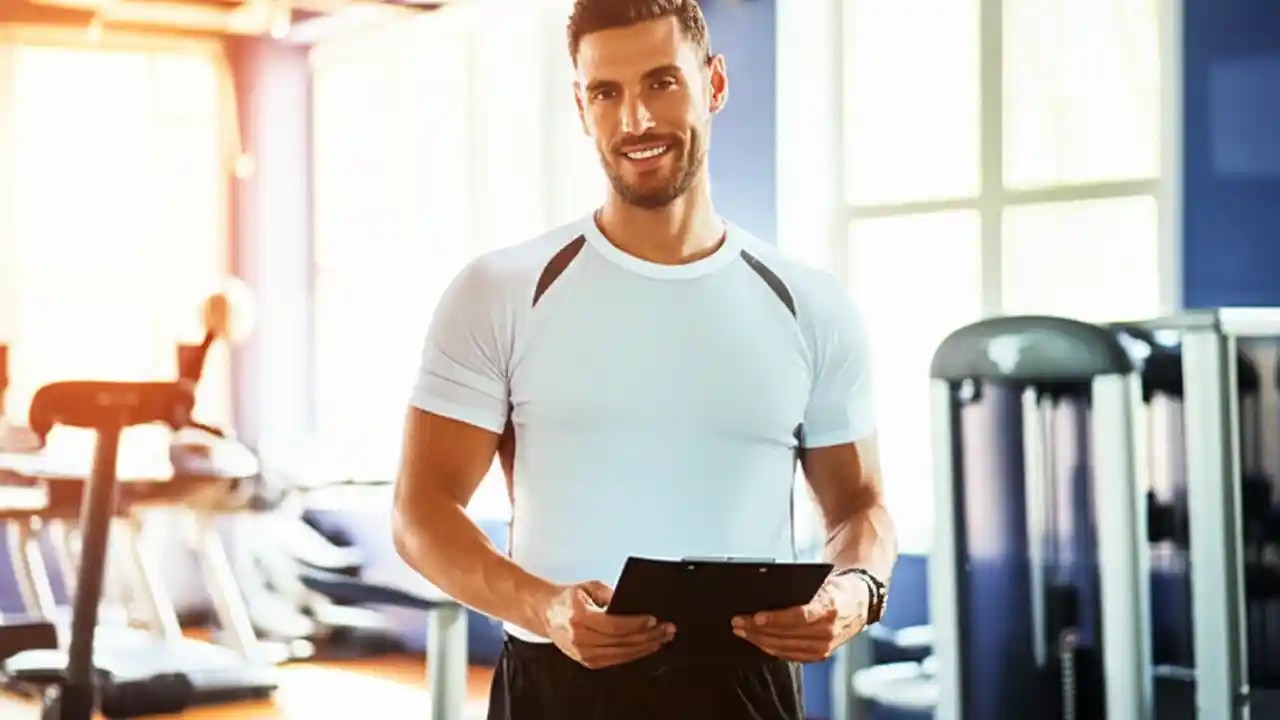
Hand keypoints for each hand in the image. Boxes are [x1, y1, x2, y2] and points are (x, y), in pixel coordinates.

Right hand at [540, 581, 675, 669]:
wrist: (547, 613)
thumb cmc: (567, 599)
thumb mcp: (589, 587)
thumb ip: (611, 595)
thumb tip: (632, 606)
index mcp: (579, 618)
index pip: (614, 625)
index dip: (636, 624)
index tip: (653, 620)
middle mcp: (580, 639)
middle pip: (621, 642)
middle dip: (648, 636)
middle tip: (666, 630)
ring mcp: (582, 653)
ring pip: (621, 655)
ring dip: (644, 647)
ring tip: (661, 639)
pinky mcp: (587, 662)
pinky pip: (615, 661)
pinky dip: (632, 655)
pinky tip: (645, 648)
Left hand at [731, 575, 868, 662]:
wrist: (859, 604)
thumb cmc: (836, 589)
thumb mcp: (822, 582)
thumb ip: (798, 589)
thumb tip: (765, 593)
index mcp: (829, 607)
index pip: (798, 617)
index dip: (774, 619)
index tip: (755, 617)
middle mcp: (827, 631)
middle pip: (785, 634)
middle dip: (757, 630)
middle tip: (737, 622)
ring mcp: (824, 647)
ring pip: (783, 648)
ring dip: (758, 640)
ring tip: (741, 631)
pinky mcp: (819, 656)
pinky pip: (789, 655)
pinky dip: (770, 649)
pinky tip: (757, 641)